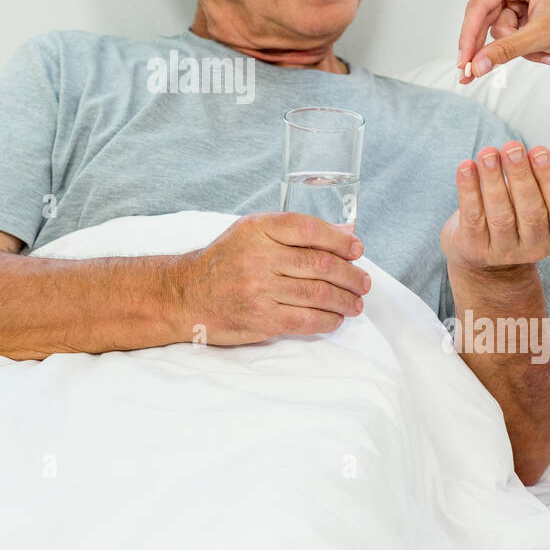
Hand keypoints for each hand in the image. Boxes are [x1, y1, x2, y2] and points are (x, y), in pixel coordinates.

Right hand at [177, 212, 369, 344]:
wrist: (185, 294)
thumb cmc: (224, 262)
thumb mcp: (251, 233)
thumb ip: (293, 233)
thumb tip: (344, 236)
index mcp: (258, 228)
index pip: (309, 229)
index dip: (339, 241)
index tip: (356, 250)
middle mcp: (259, 256)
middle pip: (320, 265)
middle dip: (351, 276)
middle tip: (363, 282)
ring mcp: (259, 289)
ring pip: (318, 293)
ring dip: (345, 300)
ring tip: (356, 303)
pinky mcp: (261, 318)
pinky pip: (306, 319)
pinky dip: (328, 320)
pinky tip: (336, 318)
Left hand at [440, 141, 549, 275]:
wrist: (482, 254)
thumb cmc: (518, 213)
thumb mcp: (543, 198)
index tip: (538, 150)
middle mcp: (533, 246)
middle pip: (531, 211)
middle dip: (521, 176)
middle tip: (512, 147)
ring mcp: (503, 251)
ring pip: (500, 214)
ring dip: (493, 180)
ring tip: (488, 153)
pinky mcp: (475, 248)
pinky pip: (472, 217)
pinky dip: (468, 190)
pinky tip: (466, 166)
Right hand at [456, 0, 549, 82]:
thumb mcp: (541, 35)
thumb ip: (504, 50)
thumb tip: (476, 65)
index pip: (479, 5)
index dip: (468, 36)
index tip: (462, 61)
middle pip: (486, 21)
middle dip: (499, 46)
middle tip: (477, 72)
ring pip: (499, 34)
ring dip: (519, 50)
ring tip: (544, 52)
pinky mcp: (525, 15)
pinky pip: (510, 39)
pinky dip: (527, 50)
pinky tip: (547, 53)